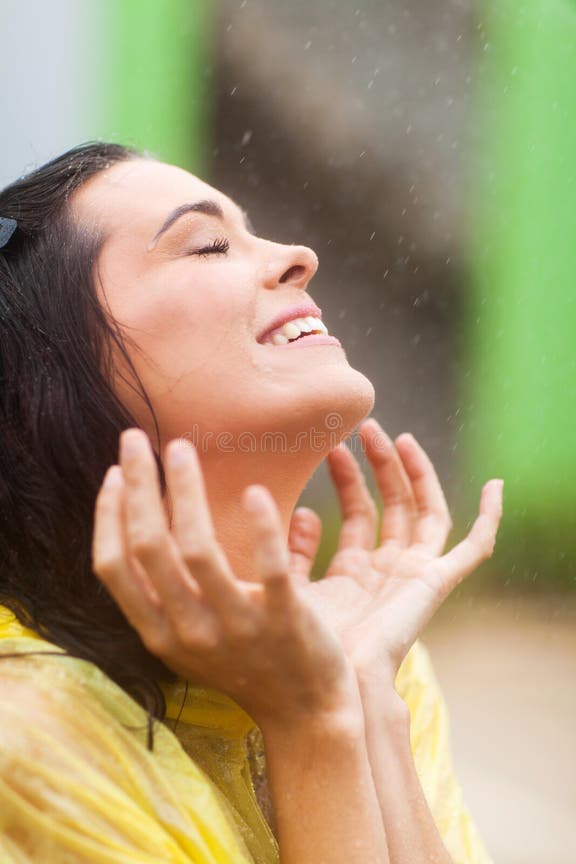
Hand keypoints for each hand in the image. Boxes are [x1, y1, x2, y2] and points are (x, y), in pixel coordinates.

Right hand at [92, 429, 358, 732]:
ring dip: (184, 492)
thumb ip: (169, 591)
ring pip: (196, 549)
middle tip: (138, 438)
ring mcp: (236, 626)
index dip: (108, 515)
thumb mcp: (191, 638)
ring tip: (183, 449)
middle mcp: (188, 630)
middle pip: (148, 547)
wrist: (306, 714)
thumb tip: (158, 518)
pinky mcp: (285, 620)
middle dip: (138, 486)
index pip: (114, 567)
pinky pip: (270, 568)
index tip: (115, 473)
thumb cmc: (245, 666)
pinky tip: (254, 492)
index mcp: (160, 632)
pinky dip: (261, 528)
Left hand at [288, 419, 502, 681]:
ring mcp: (417, 576)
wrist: (335, 682)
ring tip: (399, 436)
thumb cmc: (308, 645)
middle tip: (365, 428)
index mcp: (356, 575)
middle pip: (394, 506)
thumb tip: (303, 510)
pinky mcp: (439, 584)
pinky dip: (490, 518)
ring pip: (426, 513)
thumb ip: (296, 550)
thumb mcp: (294, 585)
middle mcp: (389, 572)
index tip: (332, 448)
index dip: (349, 480)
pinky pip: (474, 547)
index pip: (359, 514)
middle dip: (381, 466)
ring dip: (416, 474)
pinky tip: (495, 486)